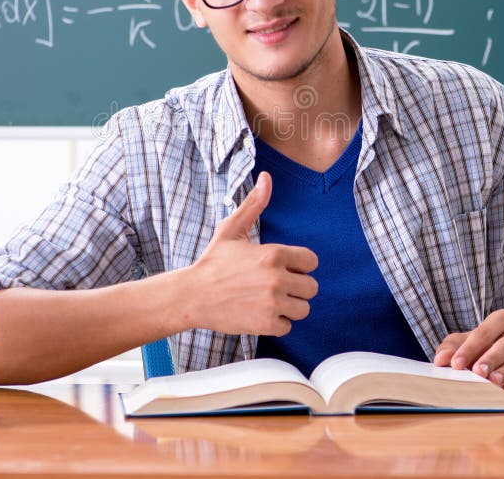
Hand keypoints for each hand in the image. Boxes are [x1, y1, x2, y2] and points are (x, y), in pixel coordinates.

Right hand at [186, 172, 318, 336]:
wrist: (192, 295)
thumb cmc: (213, 261)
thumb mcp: (232, 229)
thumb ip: (254, 204)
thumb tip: (266, 177)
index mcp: (274, 253)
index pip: (311, 262)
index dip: (298, 265)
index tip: (283, 268)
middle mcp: (277, 278)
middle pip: (311, 287)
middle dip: (296, 287)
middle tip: (275, 286)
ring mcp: (273, 303)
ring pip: (304, 308)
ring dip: (290, 306)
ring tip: (269, 300)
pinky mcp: (266, 324)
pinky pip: (288, 326)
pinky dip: (277, 323)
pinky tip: (260, 313)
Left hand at [432, 309, 503, 394]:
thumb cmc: (485, 344)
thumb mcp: (467, 340)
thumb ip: (452, 347)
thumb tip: (440, 360)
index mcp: (501, 319)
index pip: (483, 333)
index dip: (469, 349)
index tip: (455, 364)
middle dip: (491, 359)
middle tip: (477, 372)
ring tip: (493, 382)